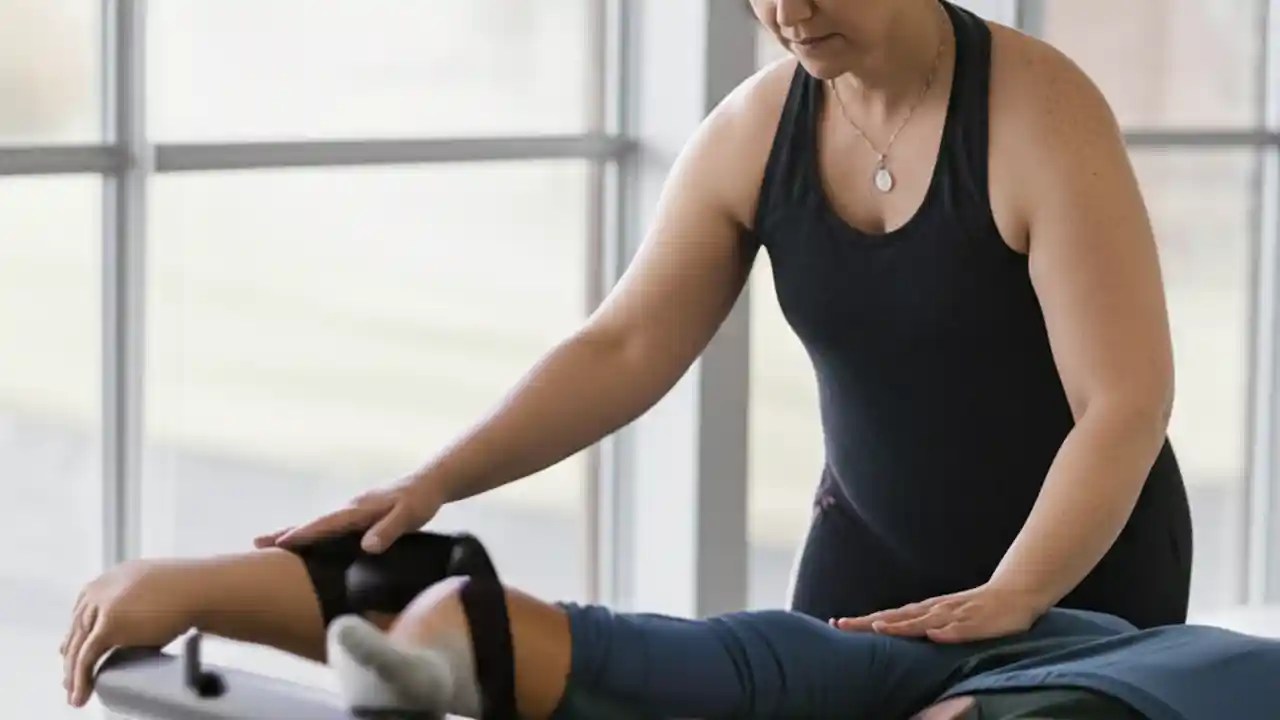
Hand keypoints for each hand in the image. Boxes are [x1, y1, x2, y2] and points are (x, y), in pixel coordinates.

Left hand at [60, 561, 198, 706]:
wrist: (203, 589)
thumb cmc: (195, 589)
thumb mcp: (161, 589)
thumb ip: (145, 601)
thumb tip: (149, 620)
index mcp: (116, 577)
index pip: (86, 606)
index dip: (79, 630)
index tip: (74, 648)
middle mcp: (103, 588)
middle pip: (78, 626)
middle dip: (72, 654)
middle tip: (70, 678)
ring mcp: (103, 605)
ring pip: (79, 645)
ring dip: (74, 673)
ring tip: (76, 694)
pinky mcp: (109, 625)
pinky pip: (87, 657)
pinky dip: (81, 678)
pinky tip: (81, 693)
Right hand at [254, 475, 446, 553]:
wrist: (432, 481)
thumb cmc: (421, 500)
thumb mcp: (410, 516)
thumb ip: (388, 530)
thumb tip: (366, 546)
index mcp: (359, 509)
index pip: (325, 524)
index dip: (302, 535)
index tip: (278, 544)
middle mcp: (351, 507)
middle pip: (313, 522)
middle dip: (286, 533)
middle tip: (256, 544)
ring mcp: (353, 509)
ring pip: (319, 523)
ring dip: (296, 533)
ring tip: (271, 544)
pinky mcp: (359, 513)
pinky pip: (331, 525)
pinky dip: (313, 532)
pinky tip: (307, 542)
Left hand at [832, 583, 1047, 642]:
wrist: (1016, 594)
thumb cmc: (979, 609)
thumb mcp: (947, 618)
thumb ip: (925, 624)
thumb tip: (900, 631)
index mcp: (927, 610)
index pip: (890, 616)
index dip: (865, 621)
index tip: (837, 623)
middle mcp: (936, 610)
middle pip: (897, 617)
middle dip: (869, 622)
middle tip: (841, 624)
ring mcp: (955, 615)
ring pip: (924, 621)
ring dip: (902, 626)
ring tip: (880, 628)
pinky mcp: (976, 622)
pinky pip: (960, 629)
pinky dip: (946, 632)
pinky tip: (933, 636)